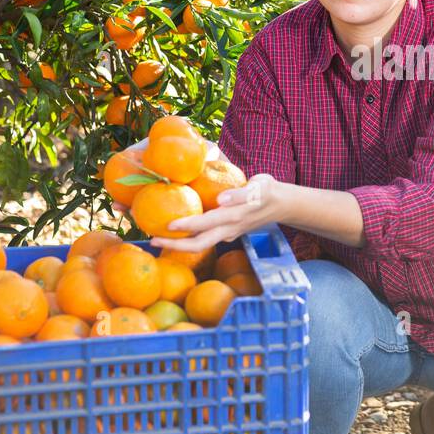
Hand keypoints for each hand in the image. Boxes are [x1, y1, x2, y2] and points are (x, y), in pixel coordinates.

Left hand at [119, 173, 286, 254]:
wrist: (282, 204)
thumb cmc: (268, 191)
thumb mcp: (259, 188)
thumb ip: (240, 194)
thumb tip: (220, 200)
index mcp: (233, 218)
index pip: (206, 225)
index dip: (187, 227)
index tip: (168, 225)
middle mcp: (228, 229)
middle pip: (199, 244)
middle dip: (174, 245)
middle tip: (151, 240)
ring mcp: (227, 233)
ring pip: (200, 244)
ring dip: (178, 244)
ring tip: (156, 237)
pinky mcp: (226, 232)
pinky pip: (204, 238)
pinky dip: (188, 237)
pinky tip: (176, 231)